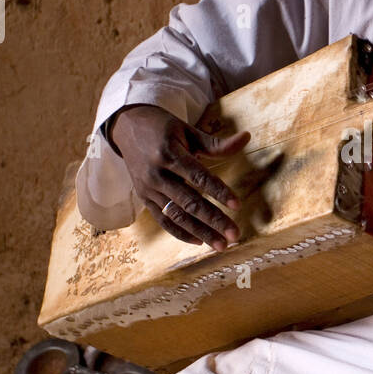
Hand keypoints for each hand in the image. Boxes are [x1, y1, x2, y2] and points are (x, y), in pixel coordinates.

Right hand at [110, 104, 250, 249]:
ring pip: (177, 215)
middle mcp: (157, 173)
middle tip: (234, 235)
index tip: (237, 206)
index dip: (219, 192)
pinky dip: (180, 233)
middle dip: (213, 220)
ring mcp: (148, 188)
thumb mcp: (188, 130)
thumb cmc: (162, 128)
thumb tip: (247, 138)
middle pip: (189, 201)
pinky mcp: (143, 198)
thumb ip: (216, 143)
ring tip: (220, 245)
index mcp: (169, 153)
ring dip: (200, 232)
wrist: (125, 128)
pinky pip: (163, 220)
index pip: (198, 176)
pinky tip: (199, 241)